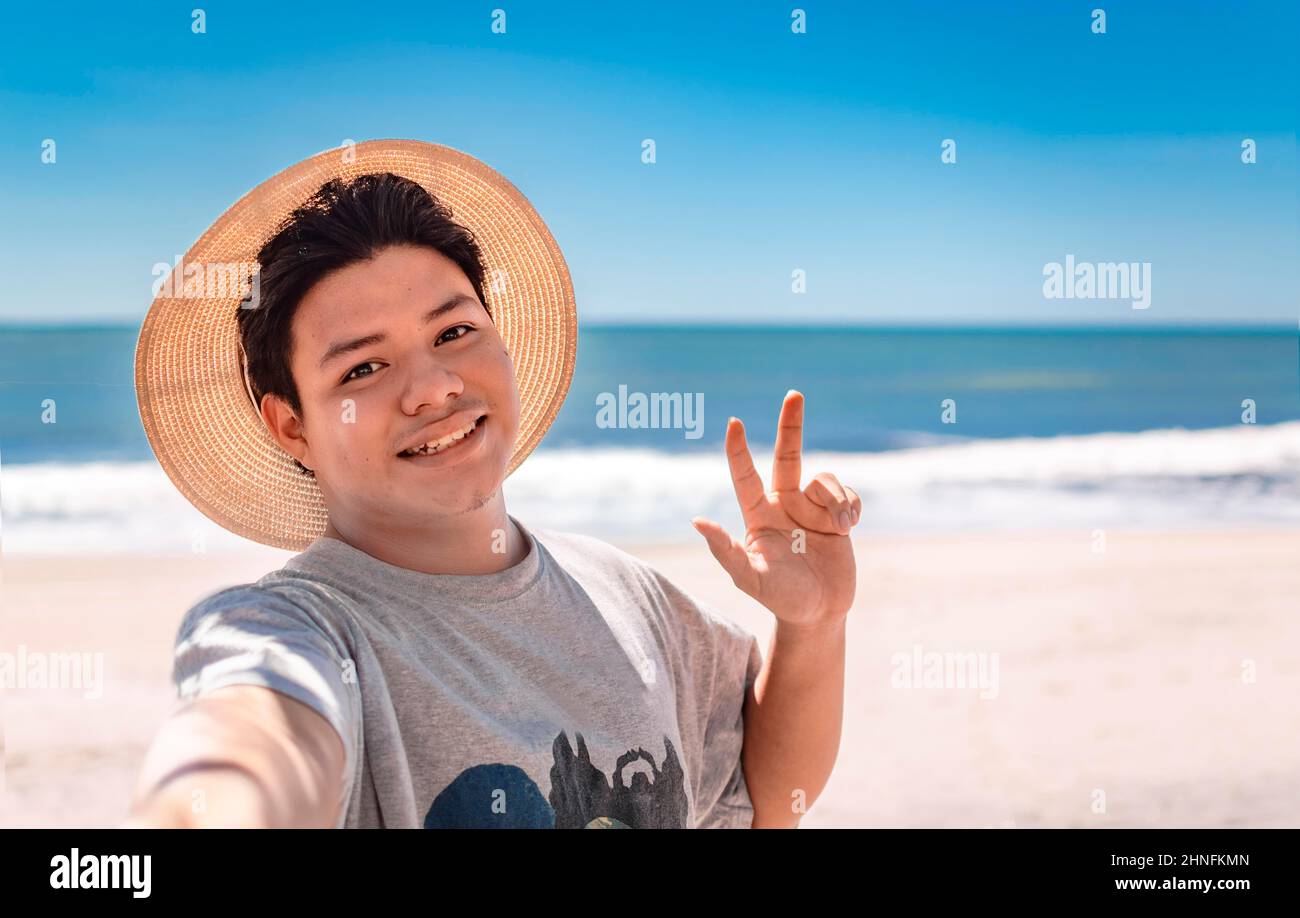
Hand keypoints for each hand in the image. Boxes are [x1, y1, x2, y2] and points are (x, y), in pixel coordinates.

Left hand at [691, 390, 859, 627]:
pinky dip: (852, 509)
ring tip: (837, 530)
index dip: (739, 450)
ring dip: (835, 502)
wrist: (820, 613)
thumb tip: (698, 521)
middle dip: (791, 424)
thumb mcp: (750, 580)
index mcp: (759, 514)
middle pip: (789, 455)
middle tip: (794, 394)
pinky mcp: (839, 515)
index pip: (745, 475)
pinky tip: (848, 530)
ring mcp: (813, 507)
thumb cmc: (779, 598)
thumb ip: (725, 552)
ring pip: (825, 480)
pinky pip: (849, 495)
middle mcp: (785, 503)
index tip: (734, 423)